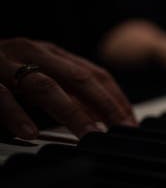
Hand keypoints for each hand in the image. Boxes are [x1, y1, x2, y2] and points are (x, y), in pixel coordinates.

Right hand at [0, 38, 135, 138]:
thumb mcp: (32, 81)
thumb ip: (63, 95)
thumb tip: (98, 119)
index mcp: (47, 52)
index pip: (94, 73)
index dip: (116, 98)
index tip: (131, 124)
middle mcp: (29, 52)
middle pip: (78, 78)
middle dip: (105, 105)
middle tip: (120, 131)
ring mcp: (3, 62)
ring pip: (44, 86)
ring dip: (71, 113)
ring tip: (89, 135)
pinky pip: (0, 95)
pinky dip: (16, 115)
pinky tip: (30, 134)